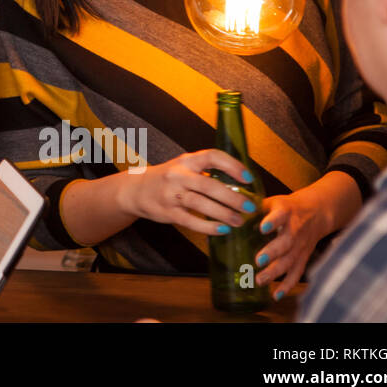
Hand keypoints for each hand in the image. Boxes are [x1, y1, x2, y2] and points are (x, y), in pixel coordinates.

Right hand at [117, 149, 257, 234]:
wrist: (135, 190)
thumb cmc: (168, 178)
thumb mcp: (184, 166)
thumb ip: (206, 171)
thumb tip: (242, 183)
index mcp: (186, 161)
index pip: (212, 157)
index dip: (233, 166)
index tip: (249, 178)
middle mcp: (178, 175)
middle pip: (209, 185)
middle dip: (233, 198)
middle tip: (251, 207)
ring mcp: (171, 194)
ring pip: (201, 204)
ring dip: (224, 214)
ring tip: (239, 221)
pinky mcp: (168, 212)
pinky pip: (191, 221)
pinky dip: (209, 227)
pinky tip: (223, 230)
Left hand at [255, 188, 332, 300]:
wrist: (316, 213)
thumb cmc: (287, 207)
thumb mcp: (272, 202)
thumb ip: (252, 207)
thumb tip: (226, 212)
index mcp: (285, 212)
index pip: (279, 217)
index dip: (272, 222)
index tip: (262, 228)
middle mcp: (294, 230)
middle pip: (286, 243)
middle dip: (272, 253)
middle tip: (258, 261)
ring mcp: (300, 246)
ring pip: (290, 260)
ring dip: (275, 272)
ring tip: (259, 280)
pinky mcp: (303, 257)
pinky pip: (296, 273)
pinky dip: (287, 285)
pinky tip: (275, 295)